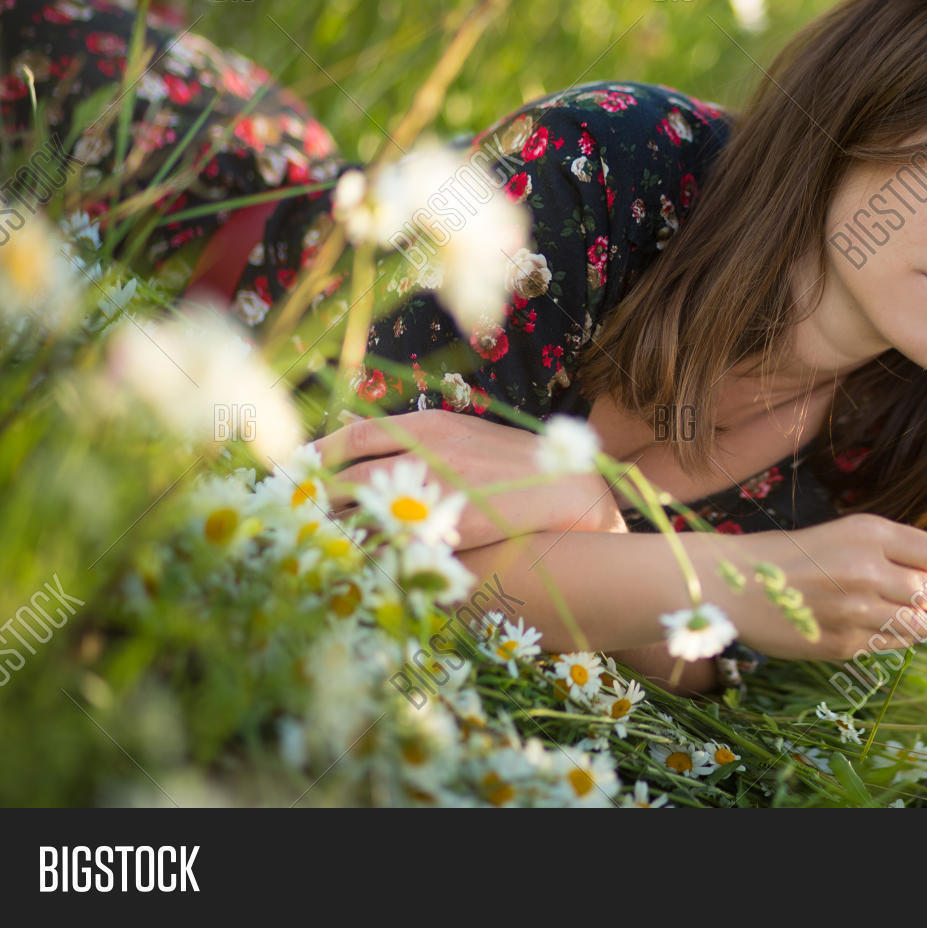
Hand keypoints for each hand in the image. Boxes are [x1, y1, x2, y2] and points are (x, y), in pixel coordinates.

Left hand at [314, 410, 629, 548]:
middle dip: (314, 497)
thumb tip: (368, 443)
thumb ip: (420, 440)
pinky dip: (365, 556)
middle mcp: (424, 454)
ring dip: (332, 529)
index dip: (318, 456)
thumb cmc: (519, 466)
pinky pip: (390, 545)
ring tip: (312, 542)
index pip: (353, 437)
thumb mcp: (467, 436)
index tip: (294, 470)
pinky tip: (351, 565)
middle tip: (291, 513)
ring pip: (361, 514)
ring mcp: (434, 493)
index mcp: (427, 427)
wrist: (568, 494)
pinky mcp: (446, 529)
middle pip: (347, 476)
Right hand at [730, 513, 926, 660]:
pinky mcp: (844, 642)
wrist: (735, 584)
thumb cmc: (786, 556)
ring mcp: (857, 608)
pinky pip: (888, 646)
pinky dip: (900, 643)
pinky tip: (900, 638)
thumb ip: (885, 551)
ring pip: (916, 625)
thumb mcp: (839, 535)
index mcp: (868, 533)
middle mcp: (868, 568)